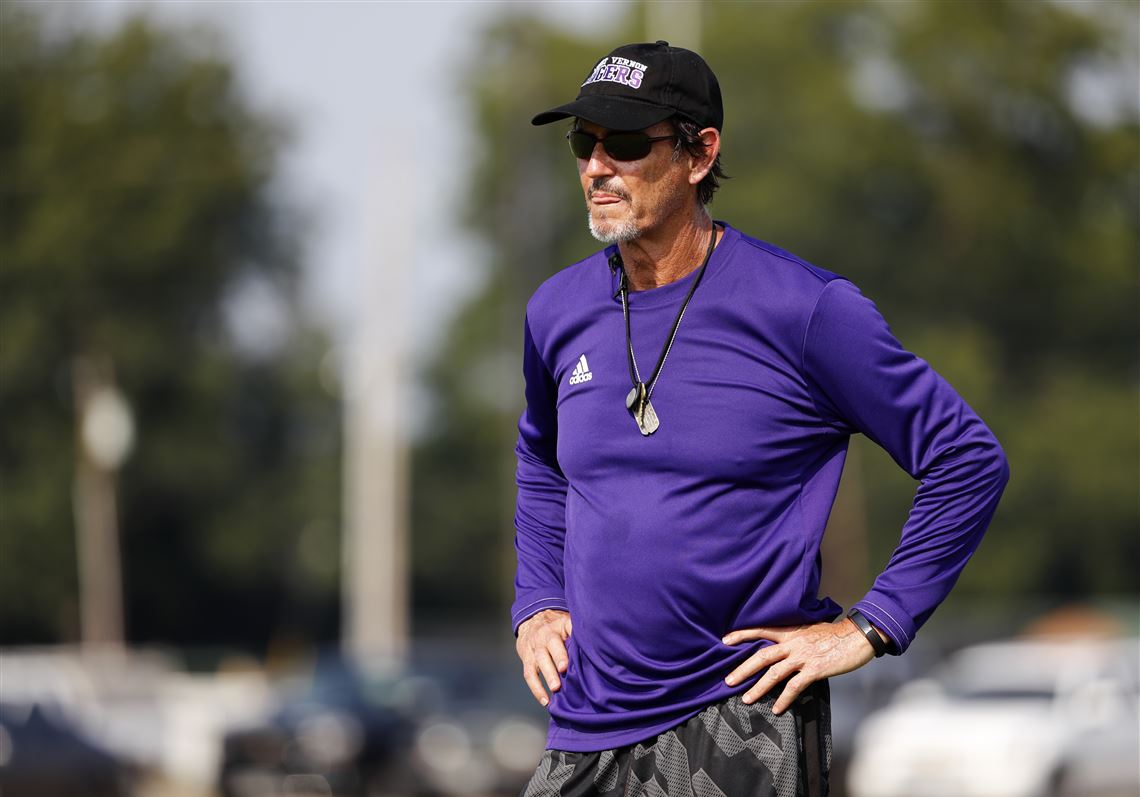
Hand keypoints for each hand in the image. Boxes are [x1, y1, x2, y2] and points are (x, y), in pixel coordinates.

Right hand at [516, 609, 572, 706]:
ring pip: (540, 660)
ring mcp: (535, 647)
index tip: (580, 647)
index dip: (573, 634)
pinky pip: (529, 674)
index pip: (567, 626)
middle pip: (552, 644)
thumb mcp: (568, 623)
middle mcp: (546, 635)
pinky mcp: (527, 659)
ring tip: (556, 688)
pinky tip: (545, 701)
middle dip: (559, 656)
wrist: (532, 622)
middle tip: (565, 669)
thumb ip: (579, 633)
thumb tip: (602, 646)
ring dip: (548, 675)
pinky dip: (536, 689)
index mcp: (560, 625)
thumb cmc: (557, 628)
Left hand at [722, 619, 878, 713]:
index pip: (761, 630)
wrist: (857, 636)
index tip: (725, 640)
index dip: (742, 635)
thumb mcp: (810, 630)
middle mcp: (793, 643)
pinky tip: (777, 709)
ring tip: (746, 699)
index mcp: (790, 632)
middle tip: (728, 681)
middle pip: (761, 656)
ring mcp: (803, 656)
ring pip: (774, 673)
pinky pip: (795, 686)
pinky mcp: (814, 669)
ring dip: (759, 687)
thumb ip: (795, 638)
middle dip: (743, 669)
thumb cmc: (835, 634)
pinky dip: (784, 699)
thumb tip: (784, 646)